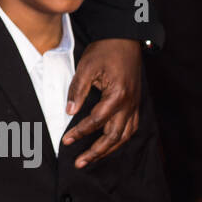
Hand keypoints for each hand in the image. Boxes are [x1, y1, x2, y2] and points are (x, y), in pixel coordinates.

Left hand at [62, 38, 142, 167]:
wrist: (125, 38)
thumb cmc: (105, 51)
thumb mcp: (86, 67)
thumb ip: (77, 90)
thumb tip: (69, 111)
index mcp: (118, 95)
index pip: (96, 121)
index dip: (80, 132)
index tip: (66, 140)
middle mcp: (130, 104)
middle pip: (114, 136)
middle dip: (95, 151)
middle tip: (79, 163)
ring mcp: (135, 105)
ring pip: (124, 135)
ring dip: (108, 150)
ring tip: (91, 159)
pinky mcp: (135, 103)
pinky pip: (131, 128)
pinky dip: (119, 139)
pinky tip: (109, 145)